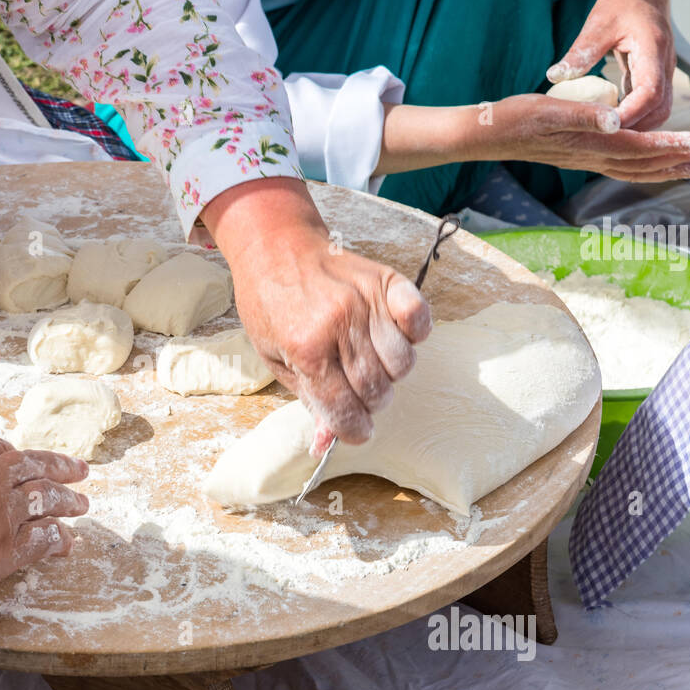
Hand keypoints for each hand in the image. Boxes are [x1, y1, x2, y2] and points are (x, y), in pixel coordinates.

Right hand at [0, 433, 88, 680]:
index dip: (8, 454)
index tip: (18, 459)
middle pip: (29, 465)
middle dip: (57, 467)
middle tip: (79, 469)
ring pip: (44, 498)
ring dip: (68, 500)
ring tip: (83, 503)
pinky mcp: (6, 547)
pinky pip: (42, 539)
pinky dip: (59, 539)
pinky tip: (69, 541)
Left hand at [201, 178, 430, 450]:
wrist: (276, 246)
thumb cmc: (270, 305)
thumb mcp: (274, 358)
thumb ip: (309, 398)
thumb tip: (327, 443)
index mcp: (306, 348)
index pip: (344, 409)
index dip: (353, 430)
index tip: (356, 431)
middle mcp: (339, 325)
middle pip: (376, 390)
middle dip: (369, 403)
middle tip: (356, 391)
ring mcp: (366, 301)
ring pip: (402, 363)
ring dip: (390, 374)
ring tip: (370, 362)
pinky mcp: (386, 281)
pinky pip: (419, 319)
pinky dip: (414, 334)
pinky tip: (394, 335)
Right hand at [480, 94, 689, 182]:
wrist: (485, 135)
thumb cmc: (512, 119)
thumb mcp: (547, 109)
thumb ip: (583, 115)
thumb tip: (617, 120)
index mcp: (588, 144)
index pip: (641, 147)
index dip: (676, 146)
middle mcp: (590, 156)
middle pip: (644, 165)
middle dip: (680, 161)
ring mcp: (583, 158)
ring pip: (633, 168)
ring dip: (666, 168)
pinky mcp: (577, 154)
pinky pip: (619, 164)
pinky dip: (642, 164)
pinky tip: (650, 160)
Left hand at [547, 0, 678, 129]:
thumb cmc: (622, 4)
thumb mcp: (598, 23)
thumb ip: (581, 51)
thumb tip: (555, 76)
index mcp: (652, 50)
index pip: (650, 93)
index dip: (630, 114)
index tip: (606, 126)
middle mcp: (664, 66)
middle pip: (660, 110)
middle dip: (635, 129)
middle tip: (601, 138)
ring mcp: (662, 73)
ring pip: (659, 111)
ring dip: (636, 127)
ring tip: (603, 134)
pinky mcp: (654, 78)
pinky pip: (650, 106)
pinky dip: (633, 118)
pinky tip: (608, 123)